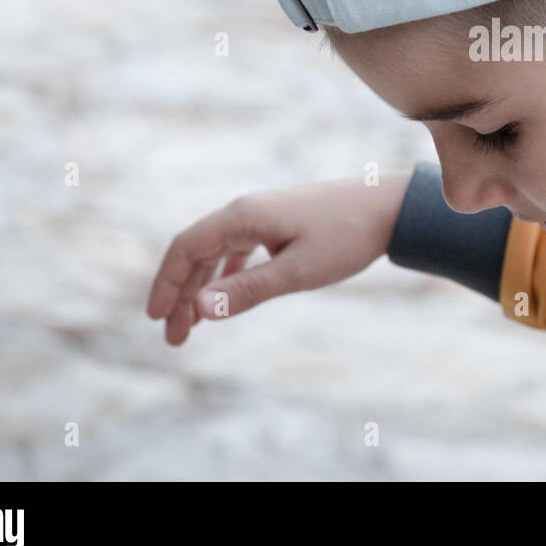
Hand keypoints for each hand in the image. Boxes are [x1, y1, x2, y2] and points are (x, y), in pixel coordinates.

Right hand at [146, 173, 410, 344]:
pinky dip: (224, 273)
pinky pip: (238, 246)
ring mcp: (263, 213)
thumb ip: (247, 290)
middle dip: (181, 294)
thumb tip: (197, 310)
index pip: (185, 247)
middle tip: (174, 338)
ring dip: (202, 286)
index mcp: (243, 216)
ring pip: (216, 250)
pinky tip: (224, 294)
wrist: (390, 207)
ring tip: (194, 325)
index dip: (165, 283)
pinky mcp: (280, 220)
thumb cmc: (346, 237)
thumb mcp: (297, 272)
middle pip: (196, 250)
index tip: (156, 319)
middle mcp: (246, 209)